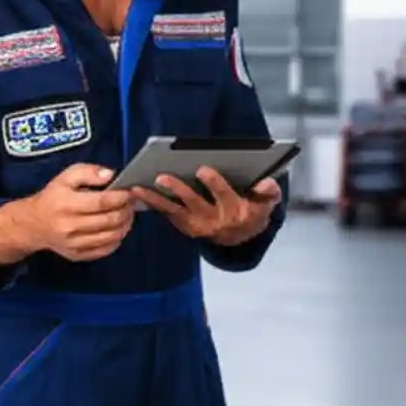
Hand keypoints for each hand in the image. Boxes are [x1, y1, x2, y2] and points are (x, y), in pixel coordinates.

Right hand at [0, 163, 137, 264]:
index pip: (101, 202)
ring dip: (125, 225)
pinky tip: (118, 228)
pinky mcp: (77, 255)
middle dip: (126, 210)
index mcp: (66, 204)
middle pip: (109, 220)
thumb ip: (88, 172)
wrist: (33, 224)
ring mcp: (74, 244)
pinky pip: (105, 250)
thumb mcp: (65, 177)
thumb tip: (111, 175)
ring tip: (127, 214)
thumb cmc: (52, 197)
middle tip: (131, 203)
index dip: (120, 197)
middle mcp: (69, 226)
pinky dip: (117, 239)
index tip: (130, 191)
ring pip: (111, 237)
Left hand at [132, 167, 281, 246]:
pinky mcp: (184, 226)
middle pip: (194, 203)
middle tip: (162, 176)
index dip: (214, 183)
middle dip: (178, 190)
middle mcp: (214, 221)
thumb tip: (267, 182)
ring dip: (156, 199)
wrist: (240, 236)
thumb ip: (268, 192)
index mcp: (236, 211)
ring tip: (138, 187)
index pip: (225, 195)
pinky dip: (151, 203)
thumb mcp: (266, 204)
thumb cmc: (252, 210)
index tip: (202, 168)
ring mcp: (197, 225)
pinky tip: (137, 191)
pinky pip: (166, 214)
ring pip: (174, 211)